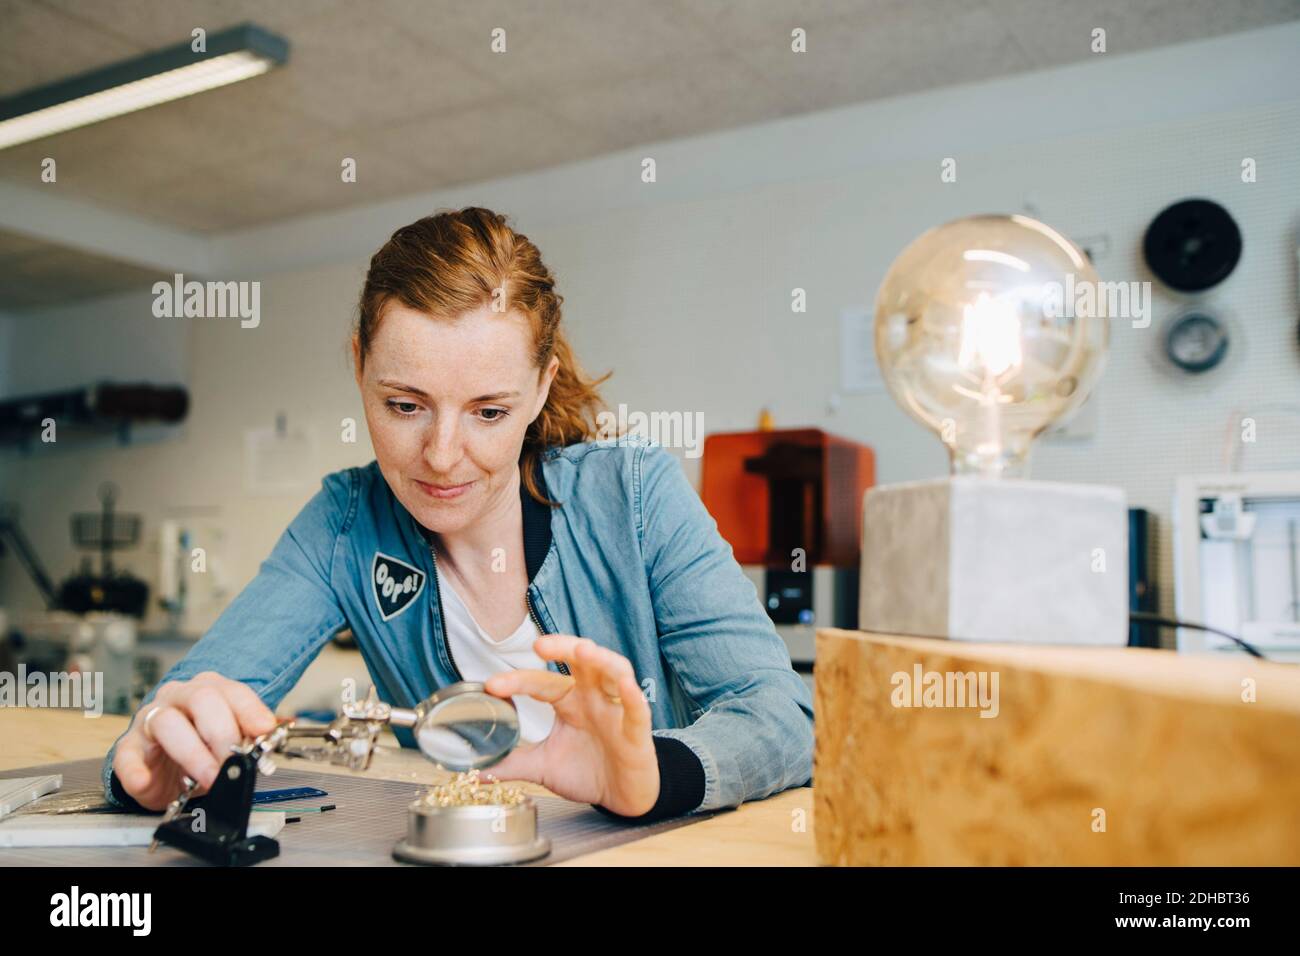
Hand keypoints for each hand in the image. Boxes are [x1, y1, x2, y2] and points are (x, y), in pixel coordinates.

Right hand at [112, 671, 277, 810]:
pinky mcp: (129, 748)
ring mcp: (150, 720)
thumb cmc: (199, 746)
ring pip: (167, 722)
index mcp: (207, 691)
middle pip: (201, 698)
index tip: (264, 729)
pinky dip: (134, 770)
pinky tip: (144, 780)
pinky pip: (127, 755)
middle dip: (222, 732)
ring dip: (192, 753)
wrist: (163, 767)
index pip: (231, 691)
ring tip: (208, 778)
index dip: (250, 710)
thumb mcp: (228, 741)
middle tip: (233, 762)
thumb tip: (272, 738)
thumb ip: (248, 737)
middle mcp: (178, 699)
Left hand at [481, 635, 658, 815]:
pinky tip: (626, 687)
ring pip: (615, 672)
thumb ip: (512, 763)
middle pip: (582, 659)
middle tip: (540, 645)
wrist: (621, 798)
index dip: (518, 681)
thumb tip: (476, 771)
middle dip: (563, 646)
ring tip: (583, 651)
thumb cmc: (587, 772)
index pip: (541, 681)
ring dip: (601, 659)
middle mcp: (593, 697)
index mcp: (569, 701)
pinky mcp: (638, 731)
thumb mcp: (543, 767)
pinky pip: (638, 709)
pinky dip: (633, 696)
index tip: (492, 686)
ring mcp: (616, 710)